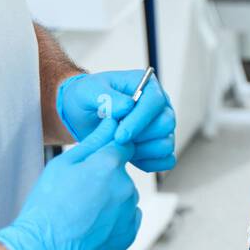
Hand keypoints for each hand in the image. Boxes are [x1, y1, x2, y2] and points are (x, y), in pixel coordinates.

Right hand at [0, 116, 140, 249]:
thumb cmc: (47, 205)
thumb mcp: (63, 165)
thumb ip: (92, 142)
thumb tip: (112, 123)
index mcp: (109, 165)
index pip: (123, 144)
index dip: (112, 148)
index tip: (99, 159)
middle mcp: (126, 186)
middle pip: (122, 173)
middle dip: (106, 178)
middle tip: (79, 193)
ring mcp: (129, 212)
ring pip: (124, 196)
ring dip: (111, 199)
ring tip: (83, 213)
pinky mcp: (129, 234)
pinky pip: (127, 218)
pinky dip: (114, 219)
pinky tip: (91, 225)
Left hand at [56, 70, 176, 171]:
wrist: (83, 116)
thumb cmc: (88, 98)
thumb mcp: (89, 91)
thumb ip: (107, 97)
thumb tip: (128, 106)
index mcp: (147, 85)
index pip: (155, 101)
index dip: (139, 120)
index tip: (120, 135)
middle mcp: (159, 106)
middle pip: (166, 123)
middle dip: (140, 136)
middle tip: (116, 141)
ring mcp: (160, 127)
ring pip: (166, 143)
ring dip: (143, 151)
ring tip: (119, 147)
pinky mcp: (157, 146)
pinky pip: (166, 160)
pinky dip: (149, 163)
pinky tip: (128, 158)